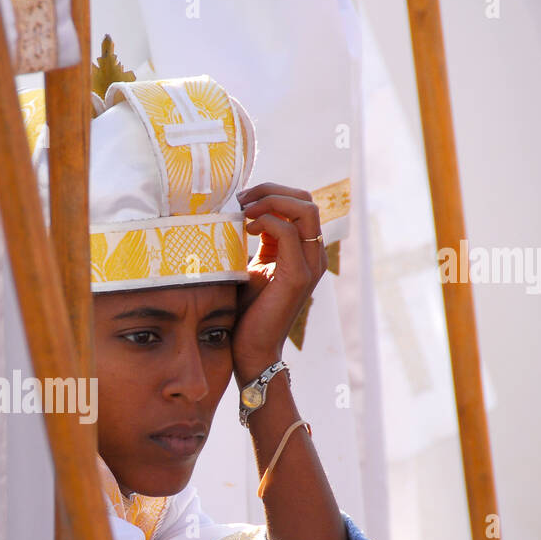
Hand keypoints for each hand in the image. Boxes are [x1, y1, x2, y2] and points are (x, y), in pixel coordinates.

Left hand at [231, 182, 327, 380]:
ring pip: (305, 209)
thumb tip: (228, 213)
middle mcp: (311, 254)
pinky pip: (290, 232)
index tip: (239, 198)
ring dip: (271, 200)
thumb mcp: (247, 266)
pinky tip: (248, 228)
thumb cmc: (244, 311)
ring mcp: (310, 264)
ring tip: (243, 210)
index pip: (298, 202)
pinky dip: (268, 221)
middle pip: (305, 199)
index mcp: (300, 250)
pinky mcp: (299, 275)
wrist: (250, 349)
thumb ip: (250, 241)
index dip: (270, 191)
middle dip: (271, 190)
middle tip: (240, 198)